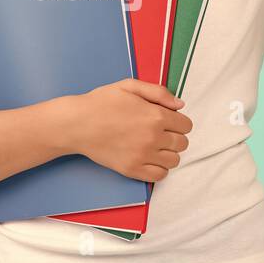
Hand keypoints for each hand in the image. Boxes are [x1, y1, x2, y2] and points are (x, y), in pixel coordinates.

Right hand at [70, 79, 192, 182]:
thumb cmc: (101, 102)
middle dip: (175, 137)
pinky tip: (149, 159)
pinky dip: (159, 169)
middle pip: (182, 144)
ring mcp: (143, 156)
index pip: (186, 125)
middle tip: (160, 133)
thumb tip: (180, 105)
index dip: (179, 122)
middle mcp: (153, 137)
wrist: (77, 124)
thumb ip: (158, 92)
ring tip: (154, 146)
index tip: (168, 121)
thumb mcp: (129, 86)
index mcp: (155, 115)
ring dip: (168, 153)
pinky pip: (159, 176)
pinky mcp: (132, 169)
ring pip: (174, 161)